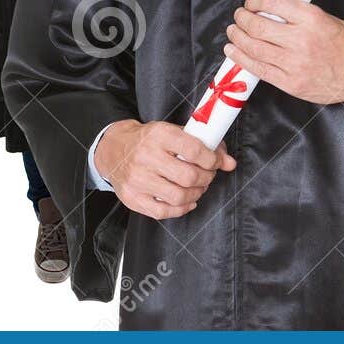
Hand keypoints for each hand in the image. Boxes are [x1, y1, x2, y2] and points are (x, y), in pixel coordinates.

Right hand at [94, 119, 234, 219]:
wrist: (114, 149)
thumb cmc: (147, 140)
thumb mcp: (172, 132)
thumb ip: (202, 144)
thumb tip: (229, 162)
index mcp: (158, 135)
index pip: (193, 150)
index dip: (212, 159)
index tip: (217, 161)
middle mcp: (146, 157)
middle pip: (189, 176)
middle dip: (206, 178)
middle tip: (207, 175)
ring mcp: (137, 179)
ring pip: (179, 197)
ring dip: (196, 194)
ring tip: (197, 187)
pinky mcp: (133, 198)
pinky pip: (164, 211)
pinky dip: (181, 209)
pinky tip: (186, 201)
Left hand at [224, 0, 343, 106]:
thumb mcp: (326, 18)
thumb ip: (299, 15)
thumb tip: (270, 11)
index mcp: (311, 18)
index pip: (273, 2)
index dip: (255, 0)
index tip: (250, 2)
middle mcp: (301, 40)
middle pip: (258, 26)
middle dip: (242, 18)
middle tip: (238, 16)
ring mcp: (295, 64)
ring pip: (254, 48)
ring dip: (237, 37)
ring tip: (233, 31)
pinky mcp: (291, 83)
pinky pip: (259, 69)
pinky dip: (242, 59)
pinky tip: (233, 51)